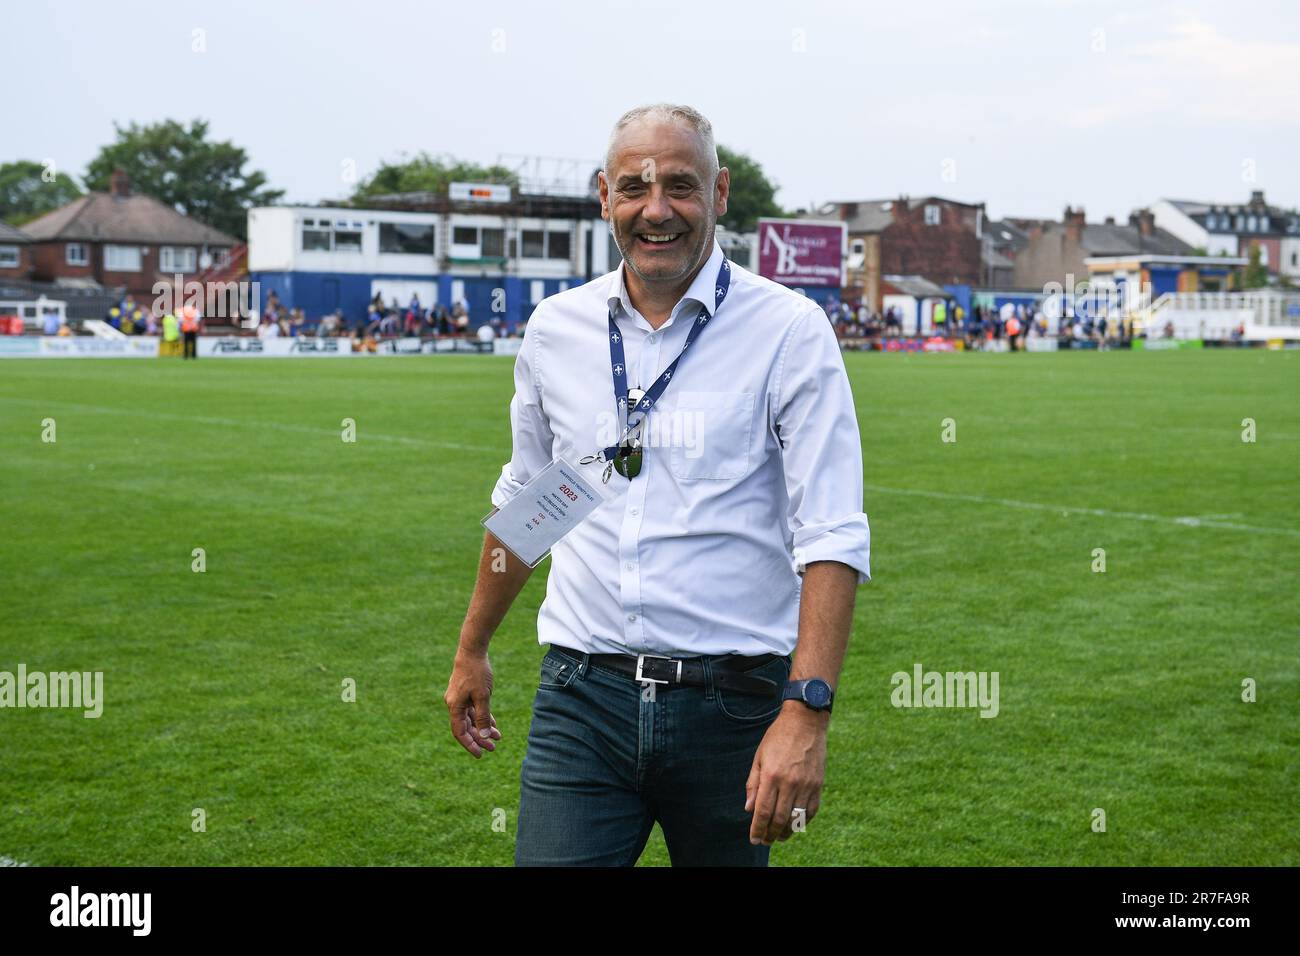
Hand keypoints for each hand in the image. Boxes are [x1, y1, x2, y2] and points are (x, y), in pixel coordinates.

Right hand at [444, 647, 502, 757]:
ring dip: (483, 728)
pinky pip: (473, 709)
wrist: (472, 651)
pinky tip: (493, 723)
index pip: (460, 732)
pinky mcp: (464, 692)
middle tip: (493, 748)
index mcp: (455, 707)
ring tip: (498, 737)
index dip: (470, 744)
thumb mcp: (482, 697)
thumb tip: (483, 736)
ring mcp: (459, 698)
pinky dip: (482, 716)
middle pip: (466, 727)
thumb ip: (483, 717)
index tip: (480, 754)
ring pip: (471, 718)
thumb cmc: (477, 673)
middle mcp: (454, 704)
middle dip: (480, 738)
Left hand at [745, 702, 828, 845]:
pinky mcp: (818, 784)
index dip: (758, 829)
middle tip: (765, 841)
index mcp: (771, 776)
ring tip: (779, 837)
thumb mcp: (759, 757)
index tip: (754, 839)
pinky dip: (803, 822)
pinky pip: (811, 811)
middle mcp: (790, 783)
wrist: (805, 721)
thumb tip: (750, 808)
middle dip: (770, 834)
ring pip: (796, 819)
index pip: (763, 812)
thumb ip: (753, 784)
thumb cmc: (778, 737)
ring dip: (786, 832)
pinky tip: (795, 825)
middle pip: (779, 819)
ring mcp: (806, 785)